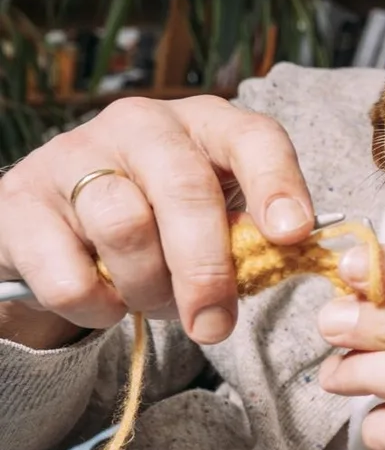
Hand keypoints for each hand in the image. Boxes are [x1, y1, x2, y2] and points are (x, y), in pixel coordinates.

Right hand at [0, 95, 317, 347]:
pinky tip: (104, 303)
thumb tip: (284, 260)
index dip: (277, 185)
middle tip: (214, 325)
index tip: (292, 236)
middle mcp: (141, 125)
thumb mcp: (213, 223)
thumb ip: (248, 237)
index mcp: (204, 124)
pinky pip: (69, 273)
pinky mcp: (20, 201)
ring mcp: (73, 155)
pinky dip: (96, 307)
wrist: (56, 233)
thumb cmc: (159, 226)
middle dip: (207, 269)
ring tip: (151, 302)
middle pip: (185, 190)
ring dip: (147, 287)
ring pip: (126, 228)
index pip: (252, 138)